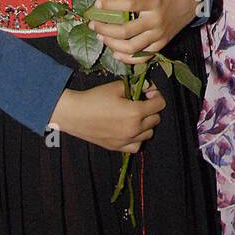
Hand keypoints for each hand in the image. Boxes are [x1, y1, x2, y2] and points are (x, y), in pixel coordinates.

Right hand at [50, 81, 165, 153]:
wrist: (75, 114)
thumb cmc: (96, 98)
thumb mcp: (117, 87)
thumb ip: (137, 87)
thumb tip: (150, 88)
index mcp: (136, 112)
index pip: (160, 105)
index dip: (157, 96)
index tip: (148, 93)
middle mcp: (134, 129)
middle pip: (156, 119)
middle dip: (152, 109)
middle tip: (141, 102)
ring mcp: (126, 141)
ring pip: (149, 133)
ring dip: (146, 124)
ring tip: (134, 116)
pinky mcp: (117, 147)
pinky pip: (137, 146)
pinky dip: (137, 138)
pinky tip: (130, 129)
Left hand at [88, 0, 200, 63]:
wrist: (193, 2)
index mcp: (153, 2)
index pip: (128, 5)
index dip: (110, 5)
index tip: (97, 4)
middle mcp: (155, 21)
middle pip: (125, 31)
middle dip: (104, 28)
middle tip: (92, 24)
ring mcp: (158, 35)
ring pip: (130, 47)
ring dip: (112, 44)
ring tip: (101, 36)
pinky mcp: (161, 44)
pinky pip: (142, 57)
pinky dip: (127, 58)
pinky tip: (115, 53)